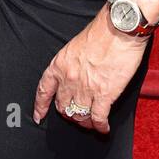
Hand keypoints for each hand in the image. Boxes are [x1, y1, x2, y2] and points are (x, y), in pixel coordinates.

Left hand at [32, 6, 149, 133]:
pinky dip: (100, 126)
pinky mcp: (104, 94)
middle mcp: (69, 78)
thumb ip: (70, 64)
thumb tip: (75, 76)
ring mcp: (86, 88)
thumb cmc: (101, 33)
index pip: (44, 90)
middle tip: (76, 116)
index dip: (40, 106)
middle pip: (62, 106)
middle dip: (68, 113)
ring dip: (84, 122)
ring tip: (90, 123)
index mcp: (59, 65)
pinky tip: (103, 128)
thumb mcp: (74, 47)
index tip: (39, 116)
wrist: (119, 29)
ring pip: (79, 115)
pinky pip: (97, 117)